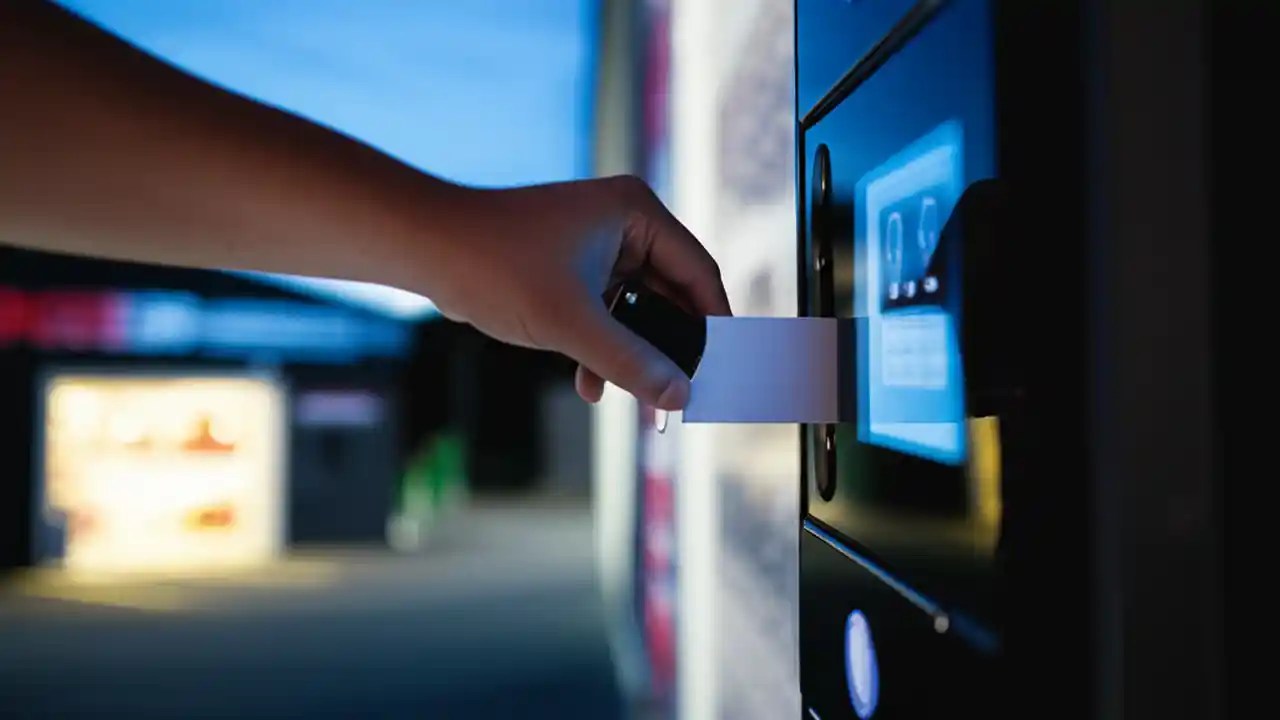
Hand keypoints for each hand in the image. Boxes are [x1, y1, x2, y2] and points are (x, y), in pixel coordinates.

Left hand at [425, 175, 730, 409]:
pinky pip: (603, 311)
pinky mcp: (569, 266)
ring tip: (632, 402)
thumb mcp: (572, 324)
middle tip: (674, 397)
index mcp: (636, 212)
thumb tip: (680, 397)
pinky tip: (589, 383)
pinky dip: (600, 345)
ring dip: (629, 354)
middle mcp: (622, 222)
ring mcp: (594, 243)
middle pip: (669, 294)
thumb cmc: (495, 266)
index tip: (721, 371)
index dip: (712, 325)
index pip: (698, 272)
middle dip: (665, 349)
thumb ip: (631, 363)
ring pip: (634, 309)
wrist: (424, 249)